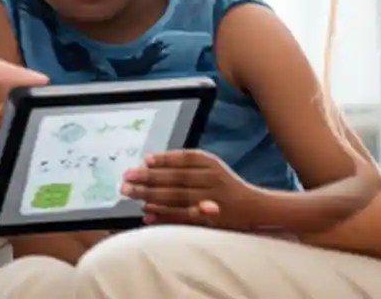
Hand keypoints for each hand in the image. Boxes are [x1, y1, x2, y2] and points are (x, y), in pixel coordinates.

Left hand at [121, 149, 265, 230]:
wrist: (254, 208)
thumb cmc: (224, 185)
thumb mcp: (210, 167)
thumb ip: (184, 164)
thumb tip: (148, 161)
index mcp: (212, 164)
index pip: (183, 160)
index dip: (162, 160)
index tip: (142, 161)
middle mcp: (213, 180)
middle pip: (176, 178)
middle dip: (148, 178)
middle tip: (126, 179)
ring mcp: (212, 200)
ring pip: (177, 197)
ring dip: (152, 196)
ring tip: (131, 194)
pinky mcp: (210, 220)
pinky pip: (183, 217)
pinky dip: (163, 216)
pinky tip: (146, 214)